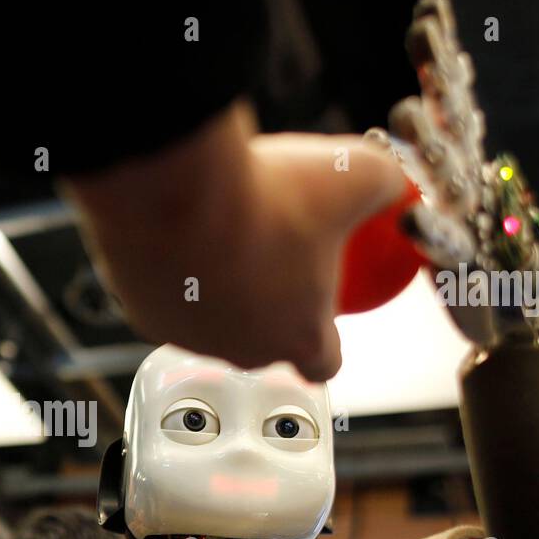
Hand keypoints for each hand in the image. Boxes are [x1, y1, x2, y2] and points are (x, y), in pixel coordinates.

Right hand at [62, 100, 406, 380]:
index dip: (326, 339)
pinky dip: (176, 271)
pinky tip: (181, 232)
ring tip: (221, 235)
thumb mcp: (355, 175)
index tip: (322, 309)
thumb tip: (394, 184)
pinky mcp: (144, 313)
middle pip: (262, 343)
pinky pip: (167, 296)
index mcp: (300, 335)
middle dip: (268, 308)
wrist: (174, 189)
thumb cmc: (268, 194)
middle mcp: (243, 350)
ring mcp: (189, 337)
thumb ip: (385, 187)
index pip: (323, 363)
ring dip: (218, 290)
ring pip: (209, 320)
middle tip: (269, 257)